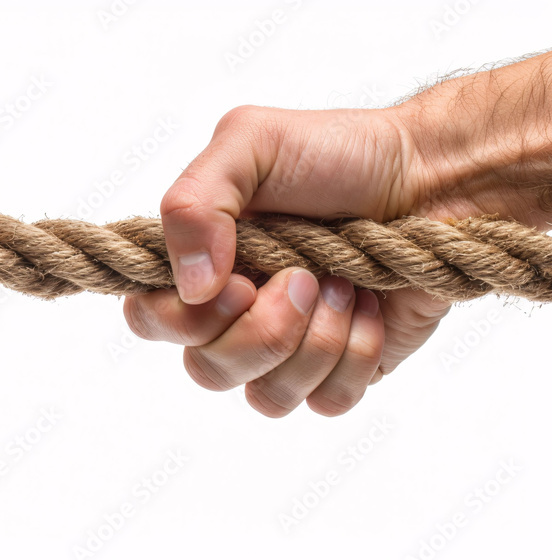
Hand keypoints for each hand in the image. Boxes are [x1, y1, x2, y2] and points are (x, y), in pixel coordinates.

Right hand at [125, 53, 551, 416]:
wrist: (435, 179)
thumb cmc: (340, 154)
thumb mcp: (249, 142)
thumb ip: (193, 202)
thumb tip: (191, 287)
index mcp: (199, 262)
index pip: (150, 319)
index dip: (185, 318)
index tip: (238, 280)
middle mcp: (233, 312)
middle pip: (206, 371)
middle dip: (264, 330)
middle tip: (305, 277)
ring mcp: (286, 346)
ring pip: (266, 397)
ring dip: (316, 339)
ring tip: (346, 287)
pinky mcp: (338, 370)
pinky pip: (325, 403)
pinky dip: (354, 357)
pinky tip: (370, 310)